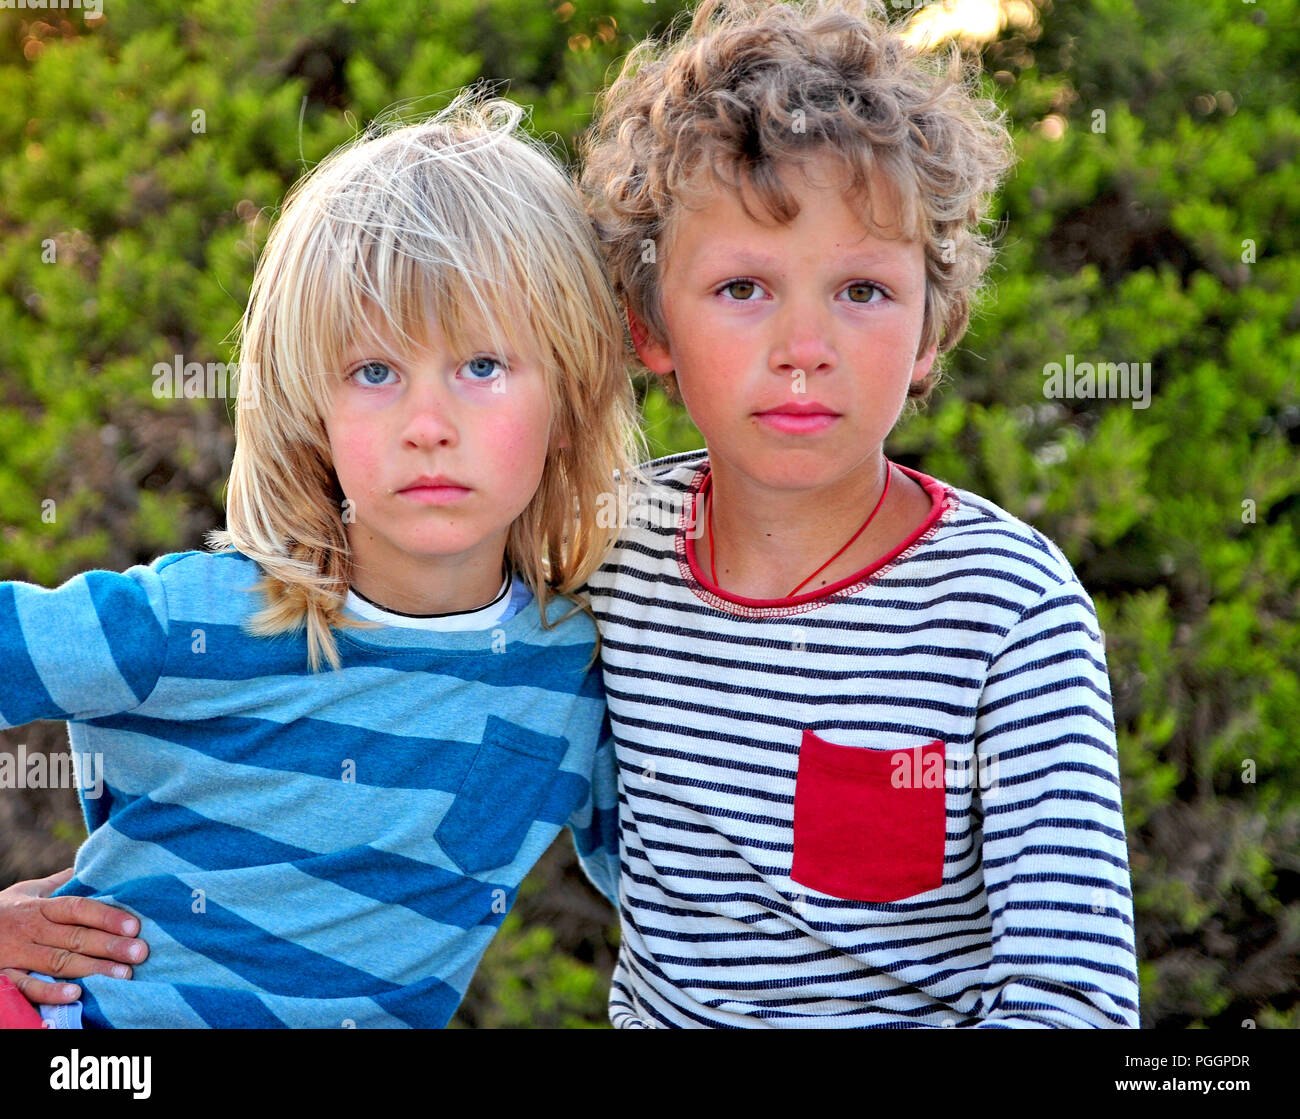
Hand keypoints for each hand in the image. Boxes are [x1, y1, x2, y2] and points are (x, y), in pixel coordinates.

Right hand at [0, 868, 148, 1004]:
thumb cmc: (3, 910)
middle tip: (140, 953)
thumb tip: (90, 865)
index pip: (78, 909)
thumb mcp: (28, 891)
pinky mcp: (4, 975)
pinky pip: (27, 986)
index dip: (106, 917)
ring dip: (93, 969)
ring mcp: (18, 954)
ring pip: (59, 962)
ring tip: (124, 975)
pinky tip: (76, 994)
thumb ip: (60, 883)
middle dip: (110, 945)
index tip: (134, 926)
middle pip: (76, 937)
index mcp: (41, 907)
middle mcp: (32, 930)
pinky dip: (50, 991)